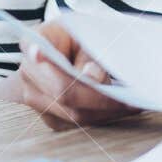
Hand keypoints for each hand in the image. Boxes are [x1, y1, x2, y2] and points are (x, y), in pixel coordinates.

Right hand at [14, 21, 140, 130]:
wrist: (72, 49)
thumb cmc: (82, 38)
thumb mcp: (88, 36)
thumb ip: (90, 56)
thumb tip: (93, 78)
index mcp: (34, 43)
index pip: (38, 54)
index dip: (41, 58)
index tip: (40, 54)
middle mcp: (28, 75)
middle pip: (63, 94)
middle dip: (101, 99)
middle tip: (132, 98)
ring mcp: (35, 99)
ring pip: (73, 115)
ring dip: (106, 112)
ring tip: (133, 104)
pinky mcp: (50, 117)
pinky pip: (77, 125)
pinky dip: (101, 118)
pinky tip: (120, 109)